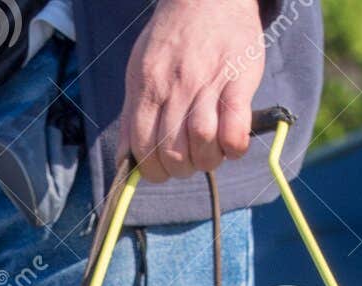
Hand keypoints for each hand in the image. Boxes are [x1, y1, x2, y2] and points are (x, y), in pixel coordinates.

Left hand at [123, 0, 264, 182]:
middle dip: (180, 169)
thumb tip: (124, 161)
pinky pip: (235, 127)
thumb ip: (131, 116)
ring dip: (207, 160)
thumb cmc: (172, 37)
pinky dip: (234, 147)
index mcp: (148, 88)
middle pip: (172, 152)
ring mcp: (207, 82)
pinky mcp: (238, 78)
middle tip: (190, 160)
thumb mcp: (139, 70)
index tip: (163, 170)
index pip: (142, 149)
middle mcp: (175, 87)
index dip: (153, 172)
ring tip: (211, 153)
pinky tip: (232, 145)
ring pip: (201, 142)